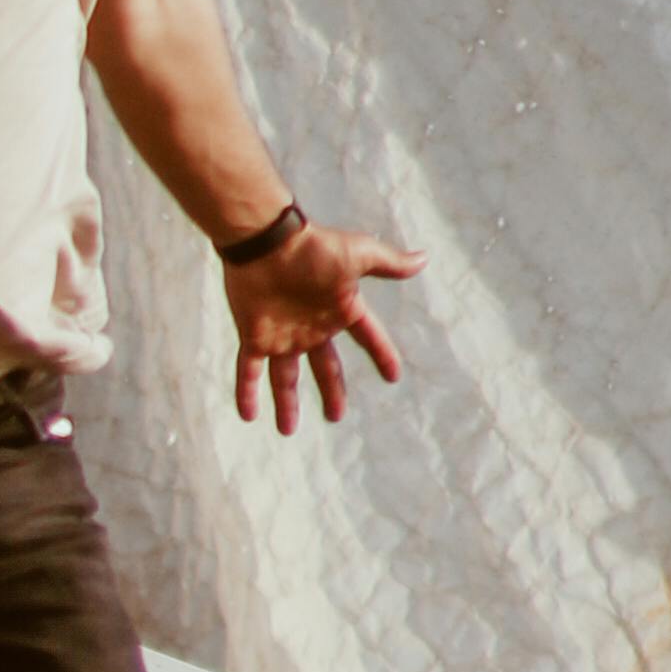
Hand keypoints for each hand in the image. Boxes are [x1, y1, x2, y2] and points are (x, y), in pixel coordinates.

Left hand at [224, 216, 422, 437]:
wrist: (265, 241)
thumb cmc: (312, 247)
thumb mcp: (358, 254)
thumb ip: (388, 263)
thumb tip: (424, 259)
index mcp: (339, 310)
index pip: (367, 337)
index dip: (381, 355)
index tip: (393, 376)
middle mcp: (312, 327)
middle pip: (324, 367)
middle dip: (330, 391)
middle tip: (334, 416)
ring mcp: (282, 334)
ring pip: (284, 378)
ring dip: (285, 404)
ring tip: (286, 430)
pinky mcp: (254, 336)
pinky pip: (248, 371)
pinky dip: (246, 393)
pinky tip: (247, 416)